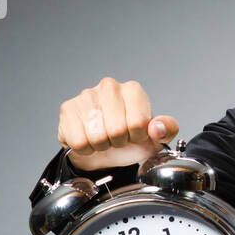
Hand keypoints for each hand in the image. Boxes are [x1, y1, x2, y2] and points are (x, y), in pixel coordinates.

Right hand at [57, 76, 179, 172]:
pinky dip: (85, 148)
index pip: (139, 123)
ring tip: (103, 137)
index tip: (133, 134)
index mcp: (133, 90)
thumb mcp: (154, 137)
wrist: (103, 148)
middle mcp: (109, 86)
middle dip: (118, 141)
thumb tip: (156, 128)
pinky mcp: (68, 108)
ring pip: (97, 137)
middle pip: (117, 130)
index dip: (137, 136)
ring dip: (101, 145)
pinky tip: (88, 138)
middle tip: (117, 138)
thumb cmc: (129, 138)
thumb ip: (166, 129)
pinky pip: (79, 141)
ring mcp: (87, 96)